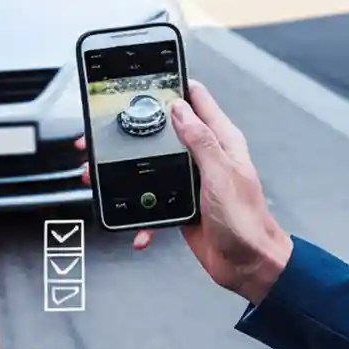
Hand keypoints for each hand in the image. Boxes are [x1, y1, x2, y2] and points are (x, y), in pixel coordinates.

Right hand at [78, 81, 291, 303]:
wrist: (248, 265)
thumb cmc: (247, 223)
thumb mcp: (222, 175)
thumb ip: (201, 140)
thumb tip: (180, 109)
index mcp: (221, 142)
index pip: (196, 100)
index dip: (172, 87)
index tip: (146, 83)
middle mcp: (204, 157)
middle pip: (163, 133)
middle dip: (133, 132)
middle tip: (104, 132)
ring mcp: (191, 181)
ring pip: (151, 167)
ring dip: (126, 174)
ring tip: (100, 176)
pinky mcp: (180, 205)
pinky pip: (152, 203)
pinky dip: (141, 216)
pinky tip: (138, 225)